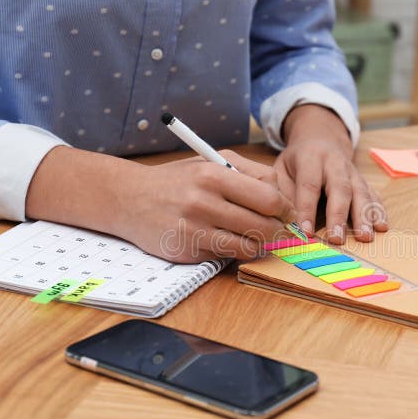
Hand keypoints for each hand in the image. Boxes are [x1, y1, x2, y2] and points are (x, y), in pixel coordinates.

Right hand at [27, 146, 295, 262]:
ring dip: (259, 245)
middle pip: (263, 225)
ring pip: (248, 246)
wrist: (129, 198)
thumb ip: (249, 173)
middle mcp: (204, 201)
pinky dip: (235, 251)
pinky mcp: (187, 250)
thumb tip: (284, 196)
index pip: (269, 198)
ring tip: (255, 236)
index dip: (286, 209)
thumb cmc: (178, 180)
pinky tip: (231, 241)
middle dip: (277, 231)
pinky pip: (227, 256)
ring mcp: (195, 228)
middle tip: (278, 230)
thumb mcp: (211, 163)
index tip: (288, 214)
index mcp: (214, 174)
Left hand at [274, 105, 387, 243]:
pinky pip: (373, 195)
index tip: (305, 233)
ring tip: (365, 237)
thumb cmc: (298, 161)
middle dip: (339, 216)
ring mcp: (353, 172)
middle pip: (340, 189)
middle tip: (337, 239)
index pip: (309, 186)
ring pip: (361, 192)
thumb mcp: (281, 168)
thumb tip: (285, 222)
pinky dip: (378, 211)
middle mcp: (335, 164)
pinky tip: (381, 227)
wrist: (321, 138)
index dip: (307, 210)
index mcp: (311, 158)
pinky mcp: (364, 180)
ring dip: (364, 216)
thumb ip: (283, 192)